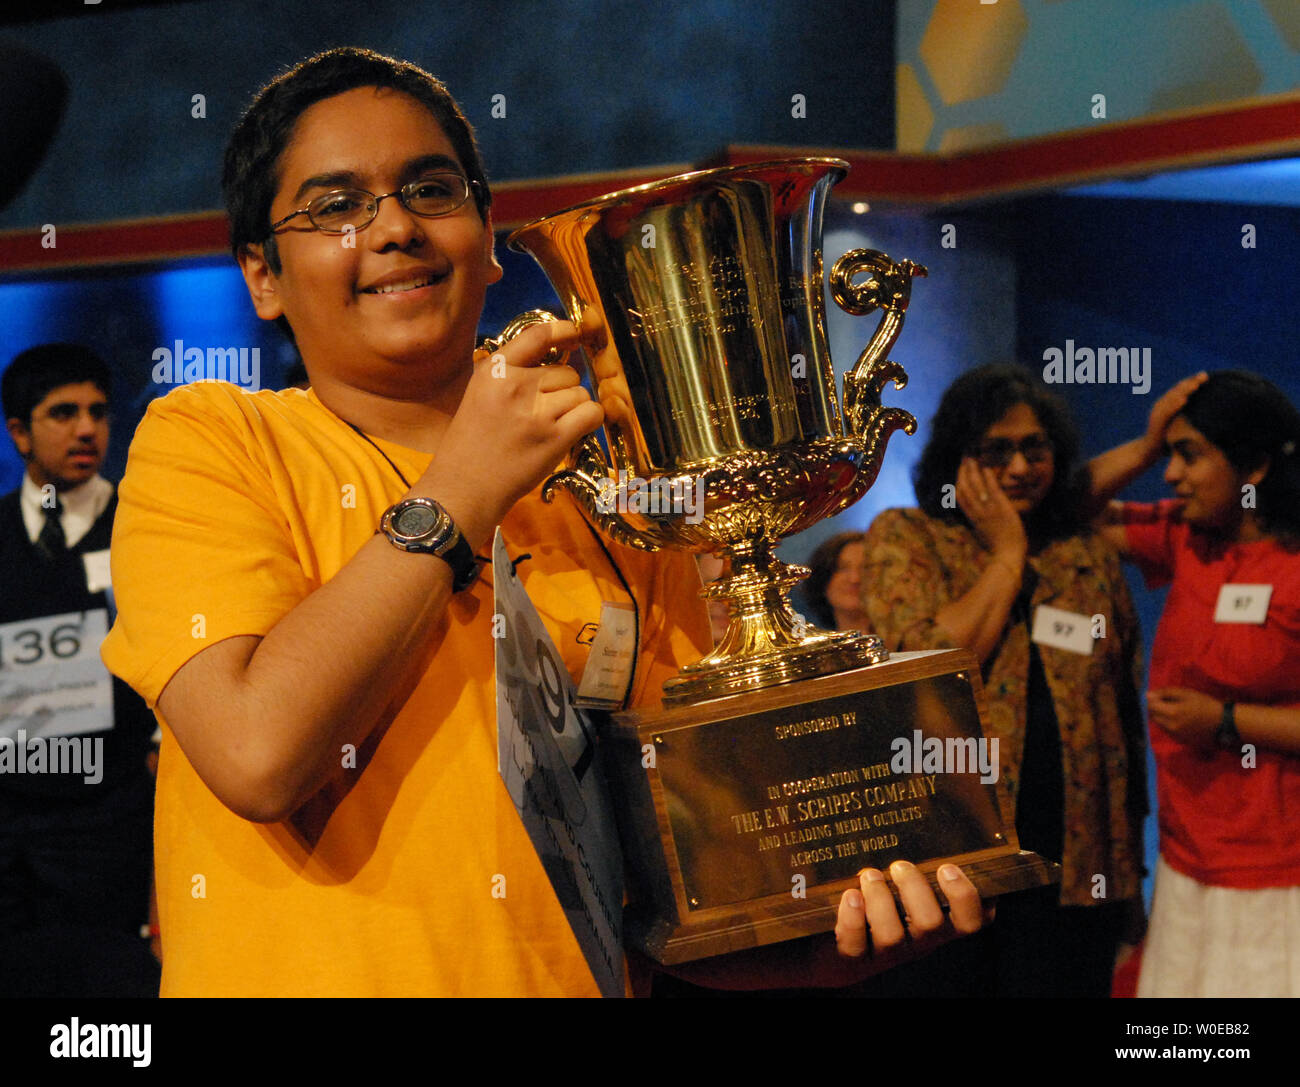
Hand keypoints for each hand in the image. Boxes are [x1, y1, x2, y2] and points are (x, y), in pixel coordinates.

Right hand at [424, 319, 601, 547]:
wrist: (464, 486)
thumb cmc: (472, 443)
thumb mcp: (481, 394)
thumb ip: (514, 373)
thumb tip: (561, 352)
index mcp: (494, 370)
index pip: (537, 335)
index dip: (563, 330)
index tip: (575, 334)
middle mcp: (515, 385)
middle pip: (566, 372)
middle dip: (562, 391)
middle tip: (542, 415)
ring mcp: (536, 411)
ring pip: (580, 393)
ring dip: (573, 409)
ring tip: (548, 429)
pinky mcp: (554, 437)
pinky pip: (591, 413)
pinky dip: (588, 421)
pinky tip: (572, 432)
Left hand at [835, 861, 984, 958]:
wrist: (837, 950)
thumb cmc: (881, 904)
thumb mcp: (906, 886)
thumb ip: (921, 865)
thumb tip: (929, 815)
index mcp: (940, 923)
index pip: (971, 921)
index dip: (965, 897)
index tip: (948, 867)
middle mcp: (918, 942)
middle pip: (932, 924)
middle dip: (916, 890)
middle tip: (899, 866)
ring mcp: (886, 954)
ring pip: (892, 935)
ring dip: (880, 899)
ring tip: (869, 875)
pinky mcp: (853, 959)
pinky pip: (855, 946)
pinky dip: (852, 918)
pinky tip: (850, 895)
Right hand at [956, 458, 1025, 565]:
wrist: (1007, 556)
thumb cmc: (998, 548)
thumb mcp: (983, 533)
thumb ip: (979, 522)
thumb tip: (977, 514)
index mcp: (972, 518)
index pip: (960, 497)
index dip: (958, 481)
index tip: (960, 470)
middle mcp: (977, 513)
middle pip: (965, 488)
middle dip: (963, 472)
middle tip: (964, 458)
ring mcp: (988, 511)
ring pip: (976, 487)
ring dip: (973, 471)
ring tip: (973, 458)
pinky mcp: (1001, 510)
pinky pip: (993, 491)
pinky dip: (989, 479)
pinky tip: (987, 468)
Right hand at [1145, 373, 1207, 455]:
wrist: (1149, 451)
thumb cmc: (1168, 439)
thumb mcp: (1182, 425)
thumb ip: (1191, 418)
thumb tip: (1213, 415)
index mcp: (1169, 404)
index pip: (1182, 389)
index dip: (1193, 381)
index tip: (1206, 376)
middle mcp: (1162, 405)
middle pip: (1177, 390)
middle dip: (1191, 382)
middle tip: (1204, 376)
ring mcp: (1158, 412)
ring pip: (1171, 398)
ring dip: (1184, 390)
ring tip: (1195, 384)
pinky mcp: (1156, 422)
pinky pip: (1166, 412)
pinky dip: (1174, 405)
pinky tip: (1183, 399)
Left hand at [1147, 687, 1220, 746]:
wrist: (1224, 723)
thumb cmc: (1205, 705)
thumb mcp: (1186, 693)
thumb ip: (1165, 693)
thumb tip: (1147, 695)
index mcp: (1172, 713)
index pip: (1150, 706)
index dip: (1153, 699)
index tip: (1160, 696)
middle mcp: (1171, 726)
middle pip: (1153, 716)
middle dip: (1156, 708)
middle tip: (1168, 702)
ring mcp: (1175, 736)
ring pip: (1160, 724)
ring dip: (1162, 717)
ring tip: (1177, 711)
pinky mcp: (1181, 741)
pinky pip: (1168, 731)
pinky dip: (1169, 725)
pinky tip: (1182, 720)